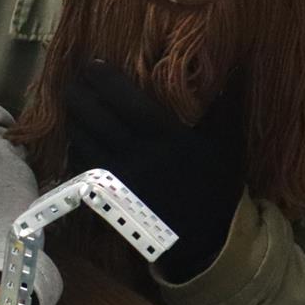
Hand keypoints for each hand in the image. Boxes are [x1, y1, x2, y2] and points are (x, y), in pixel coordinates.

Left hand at [67, 61, 245, 280]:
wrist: (205, 240)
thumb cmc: (216, 188)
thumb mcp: (226, 146)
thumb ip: (224, 107)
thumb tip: (233, 67)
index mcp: (168, 139)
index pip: (128, 103)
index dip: (106, 82)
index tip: (93, 64)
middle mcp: (139, 157)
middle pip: (97, 120)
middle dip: (79, 96)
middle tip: (71, 79)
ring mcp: (120, 179)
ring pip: (85, 142)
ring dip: (73, 119)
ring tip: (70, 102)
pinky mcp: (109, 199)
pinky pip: (83, 168)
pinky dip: (76, 149)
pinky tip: (75, 137)